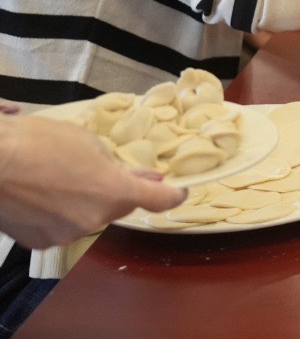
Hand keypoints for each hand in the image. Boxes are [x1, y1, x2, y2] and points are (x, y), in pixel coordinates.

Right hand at [0, 114, 187, 248]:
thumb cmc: (36, 143)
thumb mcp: (87, 141)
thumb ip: (115, 164)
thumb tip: (137, 177)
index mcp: (114, 192)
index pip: (157, 200)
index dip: (172, 196)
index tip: (178, 193)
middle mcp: (94, 219)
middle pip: (118, 205)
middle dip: (115, 189)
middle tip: (100, 170)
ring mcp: (65, 234)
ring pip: (88, 216)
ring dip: (83, 201)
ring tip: (57, 176)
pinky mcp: (39, 242)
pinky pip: (61, 226)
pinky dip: (58, 213)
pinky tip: (41, 194)